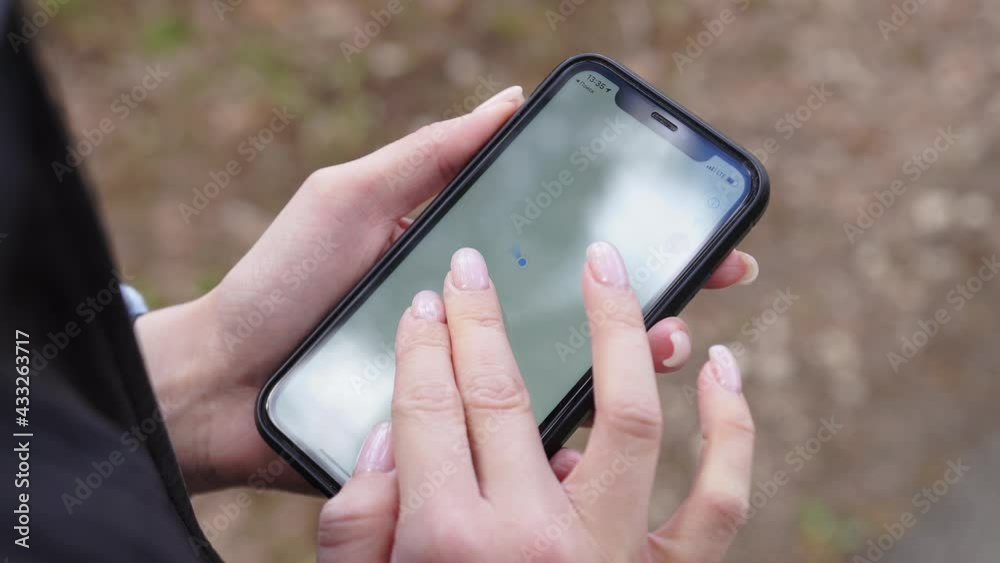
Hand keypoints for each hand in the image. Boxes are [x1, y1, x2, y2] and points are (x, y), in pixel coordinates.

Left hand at [135, 85, 758, 492]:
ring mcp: (473, 386)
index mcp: (469, 270)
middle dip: (660, 300)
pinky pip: (526, 442)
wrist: (223, 386)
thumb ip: (428, 156)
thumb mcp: (353, 199)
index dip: (633, 241)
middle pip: (588, 316)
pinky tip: (615, 421)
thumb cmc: (283, 283)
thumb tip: (508, 103)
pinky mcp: (456, 442)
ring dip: (638, 364)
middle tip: (716, 286)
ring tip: (675, 344)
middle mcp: (482, 328)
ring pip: (575, 379)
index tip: (696, 231)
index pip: (567, 252)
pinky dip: (579, 434)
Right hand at [316, 244, 753, 561]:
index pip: (428, 409)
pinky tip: (722, 368)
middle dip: (480, 321)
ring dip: (617, 331)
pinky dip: (732, 432)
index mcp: (448, 545)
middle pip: (502, 396)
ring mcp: (610, 559)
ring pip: (626, 418)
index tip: (427, 302)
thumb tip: (390, 437)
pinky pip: (718, 500)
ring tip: (607, 268)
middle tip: (474, 268)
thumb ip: (359, 522)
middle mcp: (533, 542)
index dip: (422, 346)